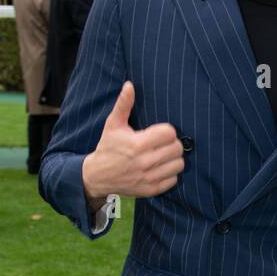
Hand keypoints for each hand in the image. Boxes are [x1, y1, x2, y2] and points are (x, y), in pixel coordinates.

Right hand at [82, 82, 183, 208]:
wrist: (98, 176)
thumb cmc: (108, 147)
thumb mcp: (113, 125)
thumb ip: (124, 105)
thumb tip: (129, 85)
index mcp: (138, 144)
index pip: (170, 133)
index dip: (166, 130)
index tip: (158, 132)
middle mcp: (145, 162)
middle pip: (177, 148)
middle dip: (172, 143)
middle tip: (162, 143)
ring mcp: (149, 178)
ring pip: (179, 164)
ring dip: (173, 159)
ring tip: (163, 155)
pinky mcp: (151, 189)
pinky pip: (174, 179)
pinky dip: (170, 173)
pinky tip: (160, 168)